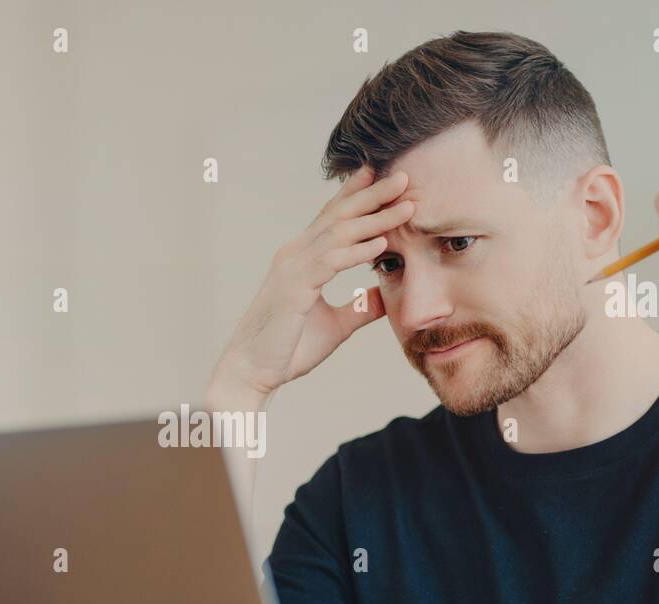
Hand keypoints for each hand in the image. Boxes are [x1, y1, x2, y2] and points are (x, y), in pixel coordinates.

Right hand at [208, 167, 414, 406]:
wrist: (253, 372)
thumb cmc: (287, 349)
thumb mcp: (336, 325)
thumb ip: (360, 308)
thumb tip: (384, 296)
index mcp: (301, 260)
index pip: (331, 219)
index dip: (356, 195)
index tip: (382, 175)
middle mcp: (294, 256)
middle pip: (338, 216)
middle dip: (372, 195)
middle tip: (403, 175)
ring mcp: (292, 270)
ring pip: (338, 234)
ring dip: (374, 218)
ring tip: (405, 204)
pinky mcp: (294, 290)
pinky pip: (330, 262)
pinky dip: (356, 251)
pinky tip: (381, 243)